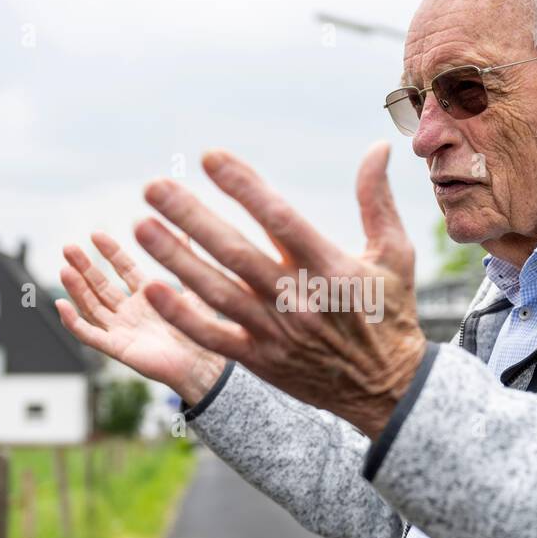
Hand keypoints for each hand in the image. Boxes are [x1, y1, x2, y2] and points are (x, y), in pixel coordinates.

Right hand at [56, 232, 226, 404]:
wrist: (204, 366)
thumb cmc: (204, 334)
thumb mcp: (196, 292)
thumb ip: (186, 264)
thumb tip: (185, 232)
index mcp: (148, 297)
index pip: (123, 269)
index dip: (110, 252)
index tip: (95, 235)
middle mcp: (131, 312)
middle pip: (101, 286)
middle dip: (84, 267)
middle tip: (68, 248)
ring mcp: (122, 330)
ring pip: (91, 306)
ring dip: (76, 289)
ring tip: (64, 269)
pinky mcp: (117, 348)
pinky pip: (89, 335)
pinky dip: (73, 322)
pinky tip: (61, 305)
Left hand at [132, 142, 427, 438]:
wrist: (387, 390)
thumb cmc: (390, 313)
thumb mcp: (395, 254)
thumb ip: (377, 200)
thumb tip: (377, 147)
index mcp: (330, 266)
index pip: (279, 218)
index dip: (243, 186)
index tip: (210, 157)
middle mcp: (298, 298)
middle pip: (235, 251)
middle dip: (192, 217)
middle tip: (153, 187)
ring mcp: (276, 331)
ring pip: (217, 290)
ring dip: (176, 259)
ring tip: (141, 227)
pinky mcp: (260, 359)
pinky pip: (214, 336)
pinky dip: (183, 315)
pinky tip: (152, 290)